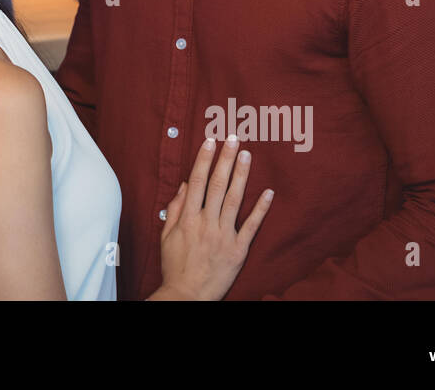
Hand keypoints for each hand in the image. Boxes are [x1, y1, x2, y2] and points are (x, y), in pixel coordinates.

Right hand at [150, 135, 273, 300]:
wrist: (187, 295)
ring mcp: (224, 235)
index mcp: (187, 218)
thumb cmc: (175, 266)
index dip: (203, 159)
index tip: (210, 141)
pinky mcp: (238, 250)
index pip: (196, 181)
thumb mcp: (167, 236)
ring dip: (241, 175)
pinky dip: (260, 209)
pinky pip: (251, 226)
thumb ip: (175, 209)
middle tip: (233, 138)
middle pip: (216, 184)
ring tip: (247, 154)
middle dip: (225, 159)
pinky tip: (268, 192)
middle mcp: (206, 223)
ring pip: (234, 199)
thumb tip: (184, 185)